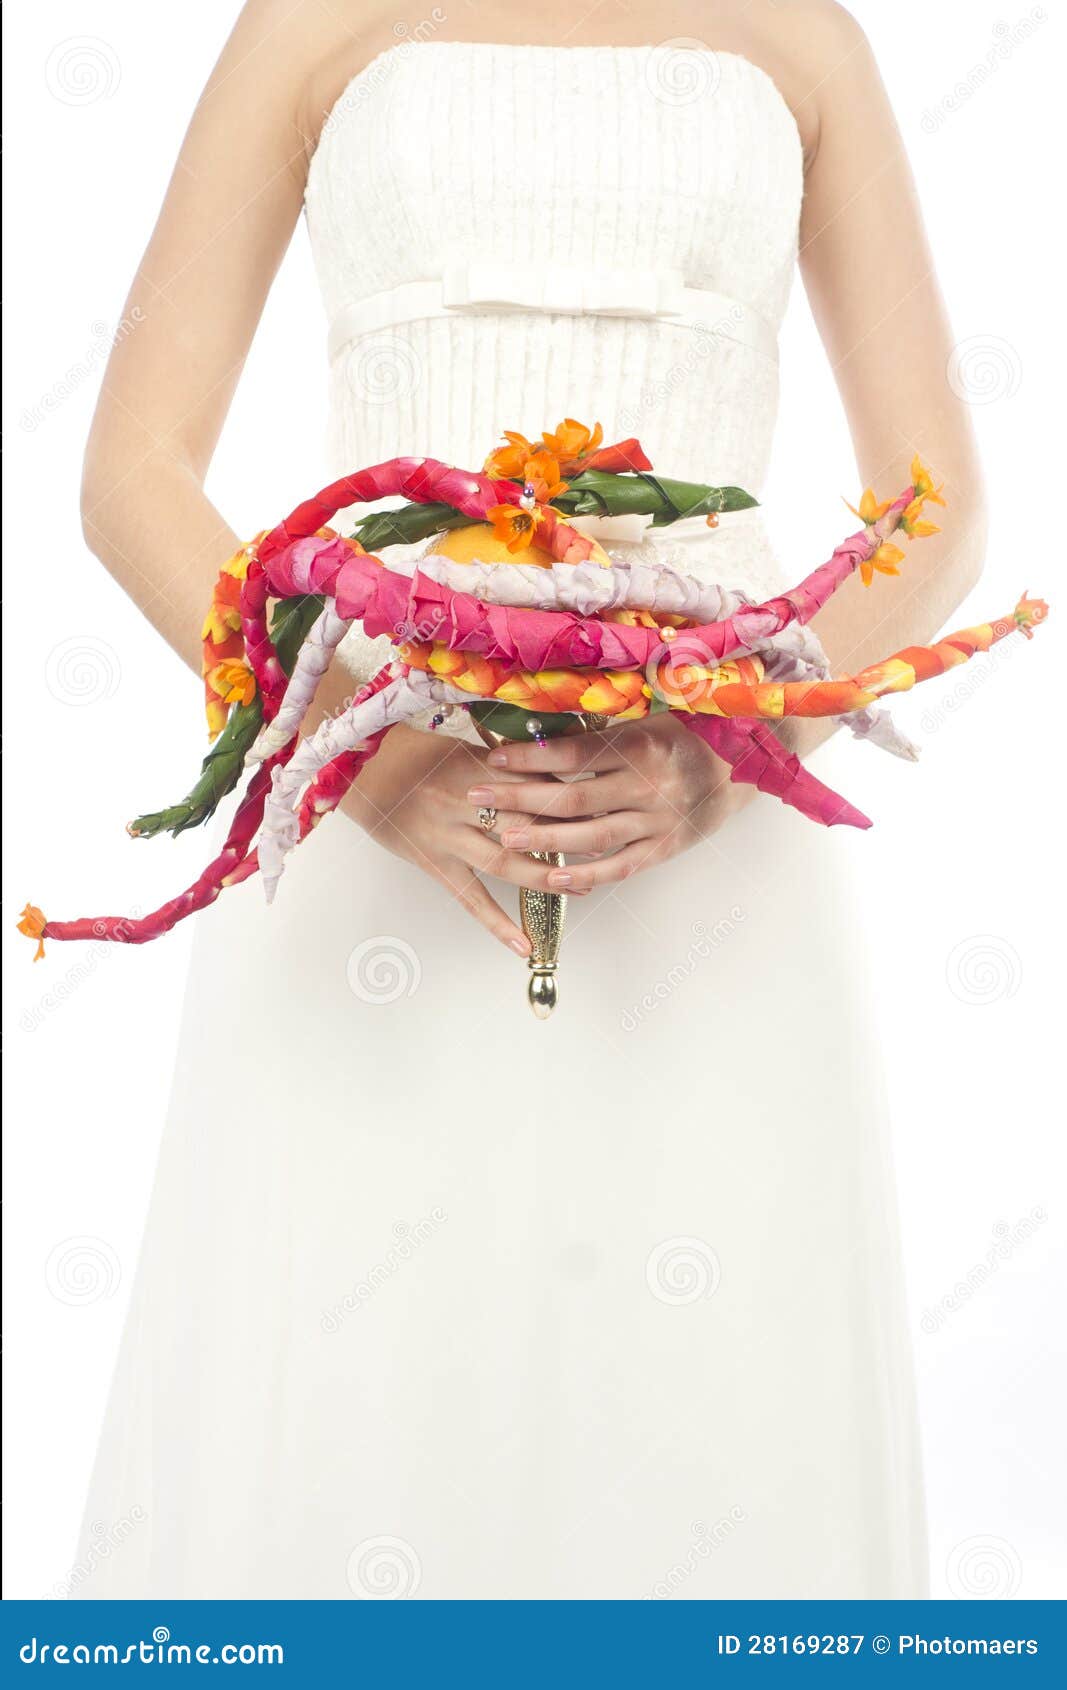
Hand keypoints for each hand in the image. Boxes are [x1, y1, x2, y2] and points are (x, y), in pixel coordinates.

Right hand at [340, 723, 586, 954]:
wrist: (362, 770)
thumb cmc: (415, 755)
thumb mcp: (465, 749)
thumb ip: (507, 766)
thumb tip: (555, 776)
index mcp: (478, 768)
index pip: (536, 784)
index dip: (572, 798)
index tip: (606, 804)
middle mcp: (465, 802)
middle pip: (528, 823)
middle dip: (570, 836)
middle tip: (608, 845)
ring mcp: (448, 837)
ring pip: (507, 862)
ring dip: (547, 878)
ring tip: (583, 888)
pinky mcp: (435, 864)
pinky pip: (471, 899)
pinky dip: (498, 925)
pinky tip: (524, 947)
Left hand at [466, 714, 748, 891]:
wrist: (749, 760)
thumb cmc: (692, 731)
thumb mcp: (652, 717)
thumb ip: (605, 730)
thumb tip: (543, 732)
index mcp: (643, 745)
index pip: (574, 754)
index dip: (530, 757)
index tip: (493, 757)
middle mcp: (650, 785)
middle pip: (574, 798)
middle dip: (521, 798)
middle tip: (479, 798)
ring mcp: (659, 820)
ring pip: (593, 836)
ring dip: (546, 839)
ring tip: (506, 837)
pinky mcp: (668, 846)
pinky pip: (623, 865)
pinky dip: (589, 874)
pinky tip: (557, 877)